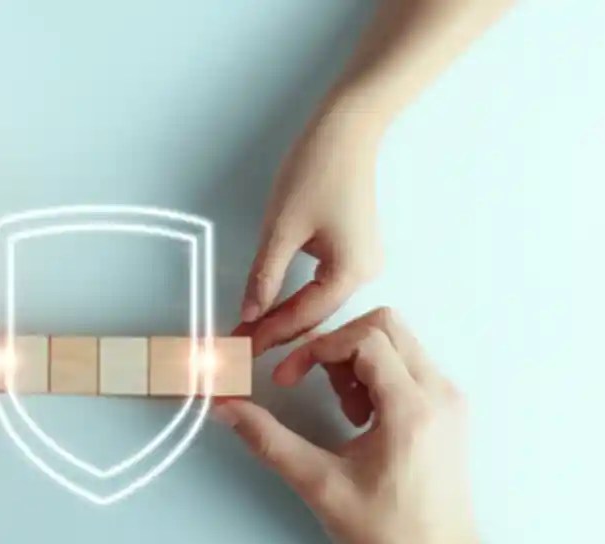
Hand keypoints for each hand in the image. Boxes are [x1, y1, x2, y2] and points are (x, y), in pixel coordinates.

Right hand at [213, 308, 516, 543]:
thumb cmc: (387, 537)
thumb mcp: (320, 486)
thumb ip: (269, 441)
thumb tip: (226, 408)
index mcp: (412, 409)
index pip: (364, 338)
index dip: (315, 348)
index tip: (286, 378)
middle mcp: (439, 394)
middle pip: (386, 326)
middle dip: (337, 346)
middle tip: (313, 385)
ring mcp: (449, 401)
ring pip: (398, 343)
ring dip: (357, 362)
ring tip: (340, 412)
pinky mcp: (448, 413)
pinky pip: (409, 367)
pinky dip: (377, 377)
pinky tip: (359, 420)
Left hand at [238, 106, 385, 355]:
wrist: (346, 130)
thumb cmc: (318, 169)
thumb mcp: (282, 228)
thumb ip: (265, 275)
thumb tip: (249, 313)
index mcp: (352, 271)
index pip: (304, 316)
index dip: (269, 336)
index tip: (240, 351)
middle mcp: (366, 272)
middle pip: (315, 314)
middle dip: (276, 330)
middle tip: (239, 348)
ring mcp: (363, 261)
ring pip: (319, 301)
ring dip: (285, 315)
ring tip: (250, 332)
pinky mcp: (355, 250)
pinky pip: (324, 284)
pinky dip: (299, 297)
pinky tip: (275, 307)